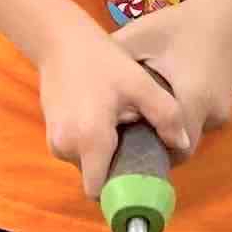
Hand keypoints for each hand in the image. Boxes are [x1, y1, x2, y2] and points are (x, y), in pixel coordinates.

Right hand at [35, 20, 198, 194]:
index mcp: (90, 141)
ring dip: (104, 154)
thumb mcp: (140, 83)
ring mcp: (54, 142)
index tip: (138, 174)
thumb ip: (165, 115)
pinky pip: (77, 151)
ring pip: (87, 164)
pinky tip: (102, 117)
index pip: (100, 190)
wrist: (59, 41)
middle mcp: (67, 149)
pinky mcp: (49, 134)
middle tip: (135, 139)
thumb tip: (182, 144)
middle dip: (116, 166)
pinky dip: (91, 144)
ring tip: (119, 123)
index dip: (120, 189)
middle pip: (96, 177)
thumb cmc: (101, 60)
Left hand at [117, 0, 231, 146]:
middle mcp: (211, 115)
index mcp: (192, 99)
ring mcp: (223, 115)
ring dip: (168, 134)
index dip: (148, 155)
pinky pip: (198, 125)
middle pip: (180, 150)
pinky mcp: (226, 111)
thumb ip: (113, 61)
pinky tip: (165, 104)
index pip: (171, 150)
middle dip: (156, 148)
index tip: (123, 152)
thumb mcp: (141, 37)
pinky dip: (180, 121)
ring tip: (142, 118)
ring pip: (188, 137)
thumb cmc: (181, 25)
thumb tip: (77, 83)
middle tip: (127, 137)